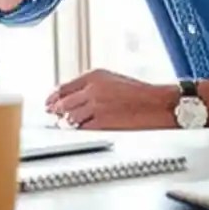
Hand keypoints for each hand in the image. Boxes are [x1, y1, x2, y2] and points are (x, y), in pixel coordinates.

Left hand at [46, 69, 177, 129]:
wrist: (159, 104)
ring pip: (70, 118)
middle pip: (63, 104)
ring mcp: (96, 106)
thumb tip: (73, 98)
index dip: (53, 98)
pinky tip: (80, 133)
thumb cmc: (141, 94)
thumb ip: (92, 87)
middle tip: (53, 118)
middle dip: (56, 112)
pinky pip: (82, 130)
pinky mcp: (102, 122)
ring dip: (66, 124)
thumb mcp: (113, 81)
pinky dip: (78, 132)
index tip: (48, 104)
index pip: (64, 87)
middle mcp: (93, 89)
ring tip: (66, 127)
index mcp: (94, 76)